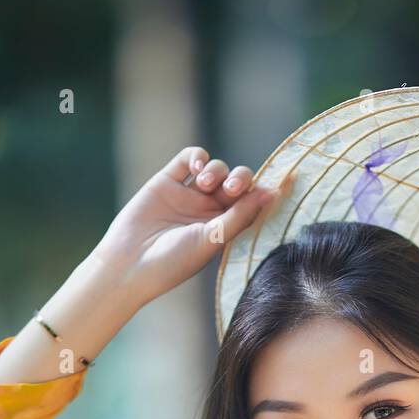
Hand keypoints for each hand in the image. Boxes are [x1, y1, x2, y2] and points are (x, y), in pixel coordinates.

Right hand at [90, 145, 289, 308]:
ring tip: (204, 185)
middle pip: (237, 182)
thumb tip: (271, 194)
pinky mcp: (167, 181)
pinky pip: (189, 157)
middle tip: (230, 190)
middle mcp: (209, 211)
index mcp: (225, 230)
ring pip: (215, 168)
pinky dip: (198, 155)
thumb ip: (240, 215)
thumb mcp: (212, 240)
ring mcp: (188, 195)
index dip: (268, 192)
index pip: (253, 204)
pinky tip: (197, 166)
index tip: (289, 180)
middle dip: (240, 180)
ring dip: (217, 170)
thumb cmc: (173, 262)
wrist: (129, 263)